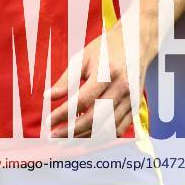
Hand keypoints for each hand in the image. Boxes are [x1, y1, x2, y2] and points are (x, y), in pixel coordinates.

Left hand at [47, 22, 146, 139]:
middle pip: (94, 119)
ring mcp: (131, 99)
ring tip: (66, 142)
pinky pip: (119, 129)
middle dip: (71, 132)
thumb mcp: (83, 57)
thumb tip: (48, 97)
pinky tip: (86, 140)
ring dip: (85, 139)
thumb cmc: (105, 48)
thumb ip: (66, 79)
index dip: (63, 114)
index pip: (81, 100)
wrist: (136, 42)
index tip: (48, 122)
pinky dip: (102, 138)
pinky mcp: (136, 106)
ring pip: (107, 129)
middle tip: (54, 136)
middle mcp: (121, 88)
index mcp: (106, 72)